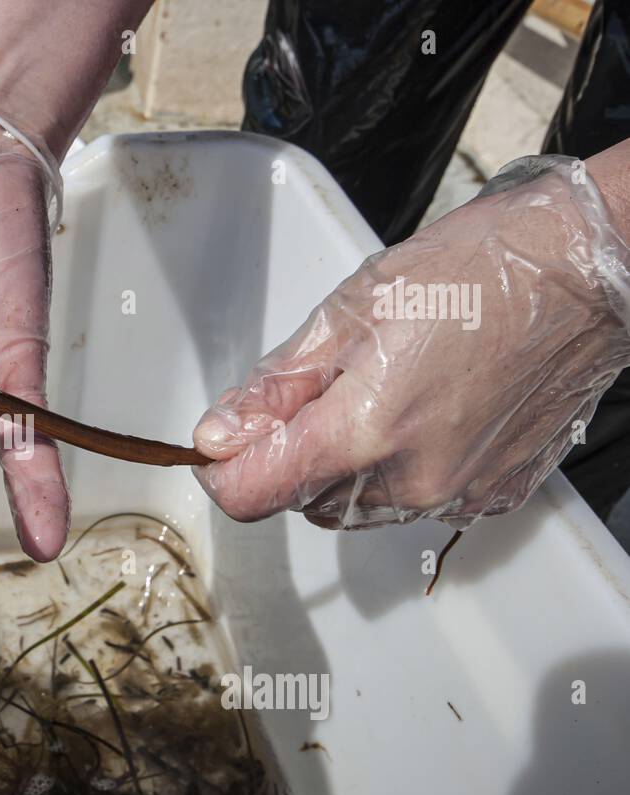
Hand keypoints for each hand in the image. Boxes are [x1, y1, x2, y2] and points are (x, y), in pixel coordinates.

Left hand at [191, 157, 629, 528]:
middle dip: (293, 460)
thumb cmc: (477, 270)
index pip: (252, 495)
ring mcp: (458, 494)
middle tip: (322, 392)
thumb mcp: (351, 309)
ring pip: (359, 509)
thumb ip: (278, 385)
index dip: (225, 472)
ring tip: (382, 394)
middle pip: (305, 504)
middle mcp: (410, 480)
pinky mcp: (494, 495)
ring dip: (345, 470)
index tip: (225, 446)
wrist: (589, 270)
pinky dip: (402, 471)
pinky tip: (426, 413)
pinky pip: (417, 502)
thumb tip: (219, 435)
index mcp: (363, 430)